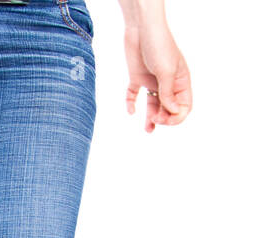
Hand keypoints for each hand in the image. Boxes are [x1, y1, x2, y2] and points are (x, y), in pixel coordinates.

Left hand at [123, 16, 191, 132]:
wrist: (141, 29)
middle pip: (169, 107)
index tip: (164, 119)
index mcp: (181, 81)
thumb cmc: (158, 46)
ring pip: (153, 104)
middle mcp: (168, 83)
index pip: (184, 105)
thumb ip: (168, 93)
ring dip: (151, 117)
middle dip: (164, 118)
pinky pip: (134, 95)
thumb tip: (174, 112)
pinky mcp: (137, 78)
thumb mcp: (166, 72)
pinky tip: (131, 112)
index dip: (176, 117)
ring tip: (147, 129)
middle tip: (154, 121)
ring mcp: (153, 81)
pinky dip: (132, 104)